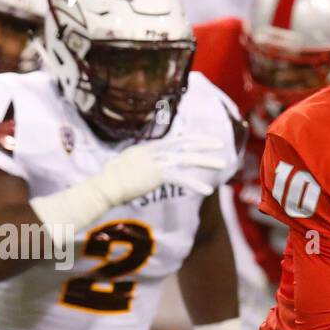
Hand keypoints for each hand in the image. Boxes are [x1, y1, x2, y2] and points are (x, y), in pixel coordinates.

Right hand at [98, 133, 226, 202]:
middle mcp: (156, 151)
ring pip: (188, 159)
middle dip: (204, 143)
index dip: (191, 139)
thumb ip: (138, 160)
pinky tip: (208, 190)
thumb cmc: (112, 177)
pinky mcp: (159, 174)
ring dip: (206, 161)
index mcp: (150, 147)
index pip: (175, 140)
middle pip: (185, 144)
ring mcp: (158, 161)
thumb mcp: (127, 162)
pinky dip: (196, 184)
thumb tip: (138, 162)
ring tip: (222, 163)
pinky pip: (182, 179)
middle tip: (220, 144)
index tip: (203, 139)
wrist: (107, 184)